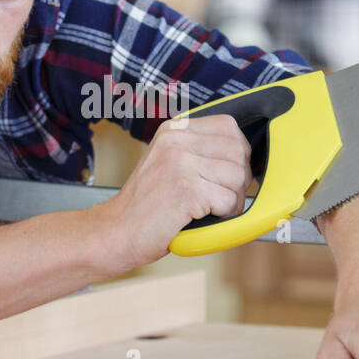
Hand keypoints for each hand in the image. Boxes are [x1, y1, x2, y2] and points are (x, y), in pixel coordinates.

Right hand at [95, 114, 251, 270]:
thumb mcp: (168, 161)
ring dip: (232, 199)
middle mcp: (177, 140)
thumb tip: (241, 154)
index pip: (229, 126)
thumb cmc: (146, 205)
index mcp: (174, 129)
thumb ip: (198, 150)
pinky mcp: (187, 189)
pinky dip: (224, 215)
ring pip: (238, 177)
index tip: (225, 173)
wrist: (116, 231)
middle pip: (238, 151)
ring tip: (208, 208)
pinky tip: (202, 217)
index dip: (237, 153)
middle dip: (238, 179)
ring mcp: (181, 163)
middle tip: (218, 196)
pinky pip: (230, 200)